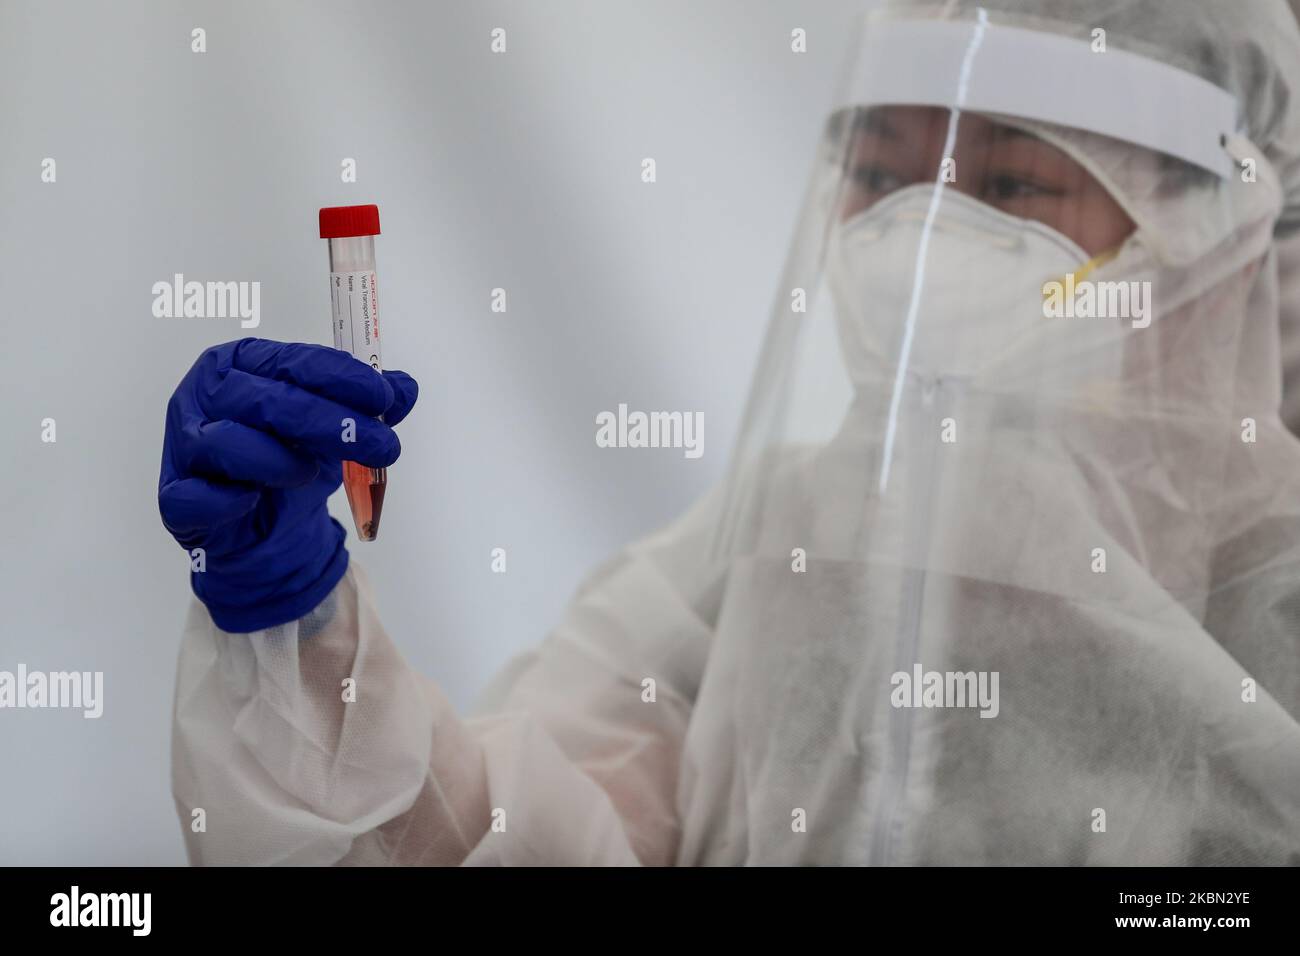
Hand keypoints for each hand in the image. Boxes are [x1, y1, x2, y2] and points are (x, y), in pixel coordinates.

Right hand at [158, 338, 417, 631]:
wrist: (259, 531)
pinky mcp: (175, 498)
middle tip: (381, 445)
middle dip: (331, 422)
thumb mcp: (334, 429)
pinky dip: (230, 499)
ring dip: (279, 460)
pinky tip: (254, 501)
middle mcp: (204, 395)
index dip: (343, 378)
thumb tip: (405, 388)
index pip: (294, 361)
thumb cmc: (288, 462)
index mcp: (240, 364)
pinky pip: (196, 496)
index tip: (385, 397)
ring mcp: (183, 446)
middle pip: (266, 400)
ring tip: (310, 473)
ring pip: (226, 442)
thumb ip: (368, 405)